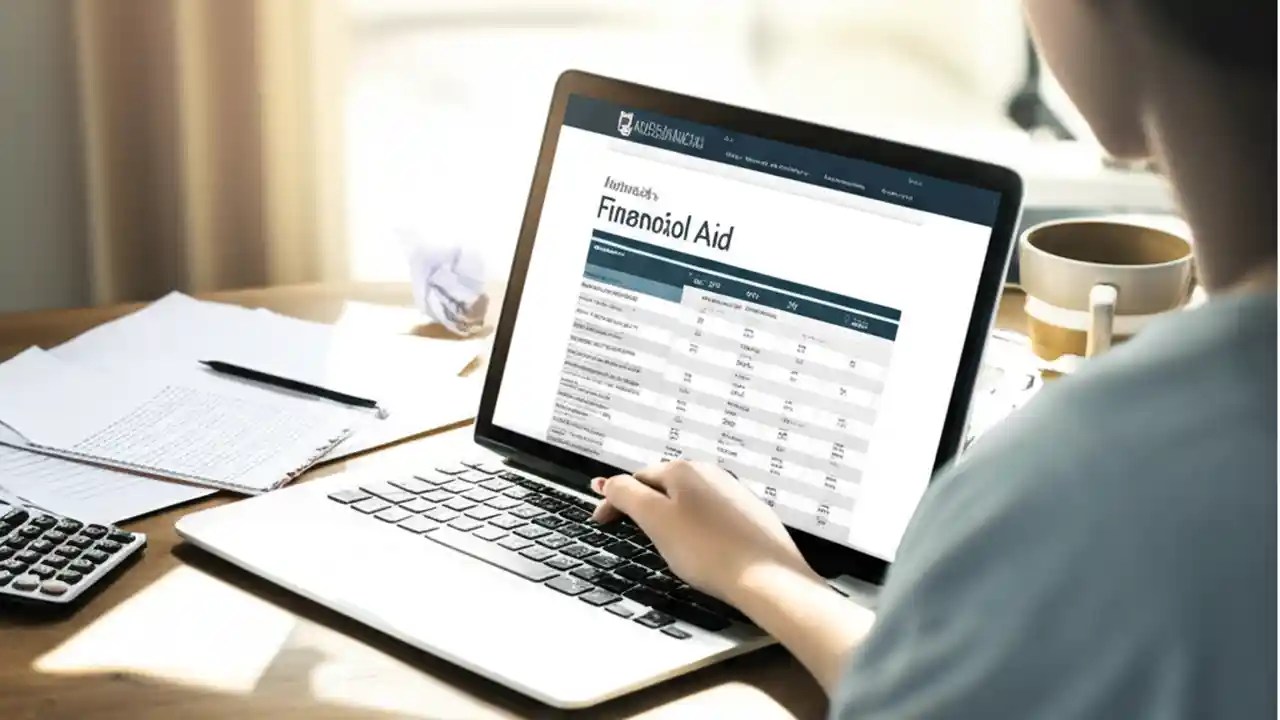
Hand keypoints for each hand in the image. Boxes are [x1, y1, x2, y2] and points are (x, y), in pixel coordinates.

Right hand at [590, 460, 820, 602]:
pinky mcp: (750, 516)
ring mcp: (734, 493)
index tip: (600, 520)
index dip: (614, 499)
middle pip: (664, 485)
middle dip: (641, 502)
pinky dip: (695, 525)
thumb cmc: (710, 551)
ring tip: (659, 537)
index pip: (636, 479)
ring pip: (689, 499)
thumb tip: (609, 482)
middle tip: (623, 523)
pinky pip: (712, 514)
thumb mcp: (655, 520)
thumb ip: (626, 495)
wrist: (766, 578)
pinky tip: (698, 545)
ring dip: (669, 512)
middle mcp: (711, 474)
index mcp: (684, 470)